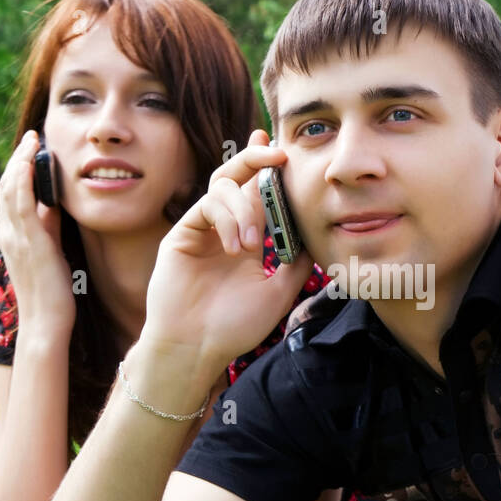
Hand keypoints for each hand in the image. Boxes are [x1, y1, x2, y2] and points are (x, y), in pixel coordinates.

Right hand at [0, 129, 74, 336]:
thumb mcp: (51, 252)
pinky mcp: (29, 242)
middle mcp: (9, 235)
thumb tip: (54, 205)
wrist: (46, 323)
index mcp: (14, 237)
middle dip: (18, 159)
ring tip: (33, 141)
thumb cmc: (52, 294)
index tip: (31, 151)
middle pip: (6, 187)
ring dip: (20, 161)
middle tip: (32, 138)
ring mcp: (16, 238)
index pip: (10, 196)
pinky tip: (30, 161)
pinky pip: (21, 203)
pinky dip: (23, 179)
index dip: (17, 171)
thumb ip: (49, 228)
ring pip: (10, 190)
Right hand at [138, 129, 314, 368]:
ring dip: (245, 209)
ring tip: (254, 247)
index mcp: (246, 239)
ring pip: (223, 188)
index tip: (285, 151)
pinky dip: (227, 219)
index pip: (258, 194)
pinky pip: (206, 205)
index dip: (268, 170)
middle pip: (236, 177)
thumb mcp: (278, 292)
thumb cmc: (234, 327)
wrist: (197, 350)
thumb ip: (296, 262)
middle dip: (255, 159)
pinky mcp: (181, 234)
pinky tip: (237, 248)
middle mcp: (223, 228)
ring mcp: (201, 230)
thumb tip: (318, 233)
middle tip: (277, 153)